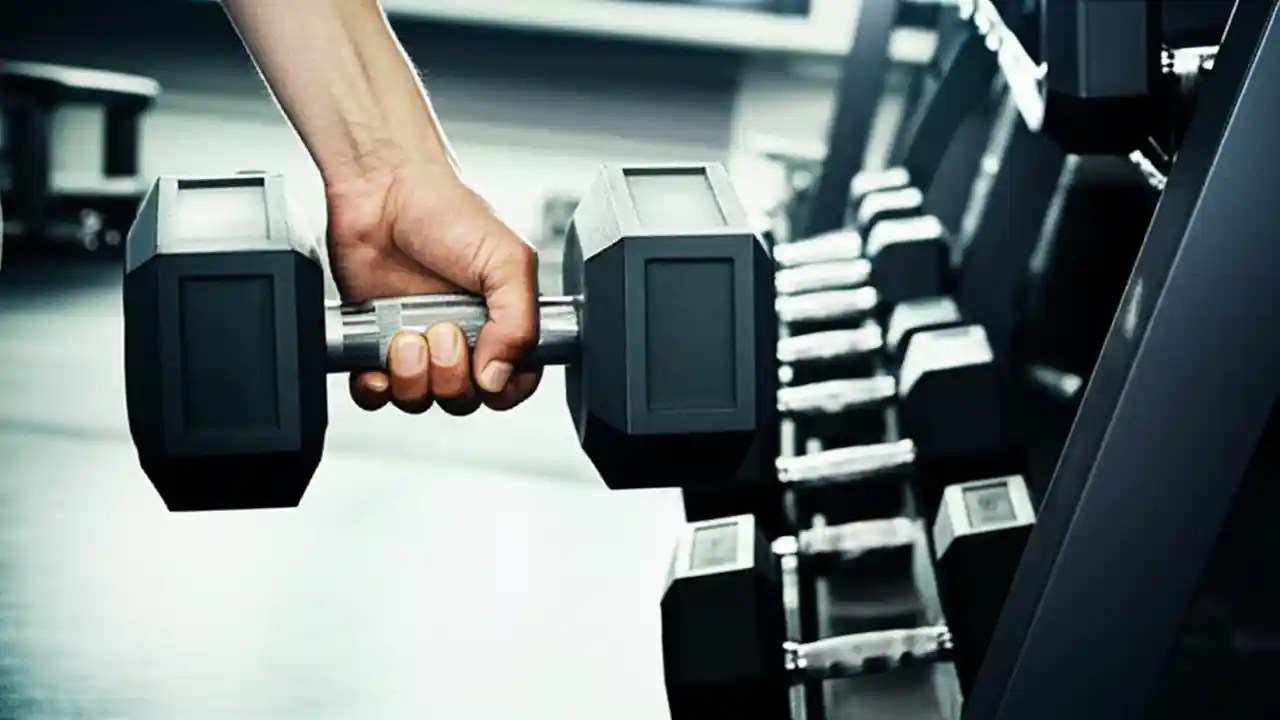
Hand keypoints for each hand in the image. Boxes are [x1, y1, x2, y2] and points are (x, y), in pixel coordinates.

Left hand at [326, 162, 541, 414]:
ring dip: (412, 377)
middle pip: (465, 400)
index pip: (515, 384)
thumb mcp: (508, 260)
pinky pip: (376, 394)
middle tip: (442, 330)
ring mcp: (418, 344)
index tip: (487, 366)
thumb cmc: (448, 211)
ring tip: (406, 335)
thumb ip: (519, 323)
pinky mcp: (375, 343)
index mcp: (502, 323)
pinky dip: (375, 389)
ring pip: (421, 400)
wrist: (381, 189)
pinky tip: (377, 363)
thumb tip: (501, 376)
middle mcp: (463, 340)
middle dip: (451, 376)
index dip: (502, 389)